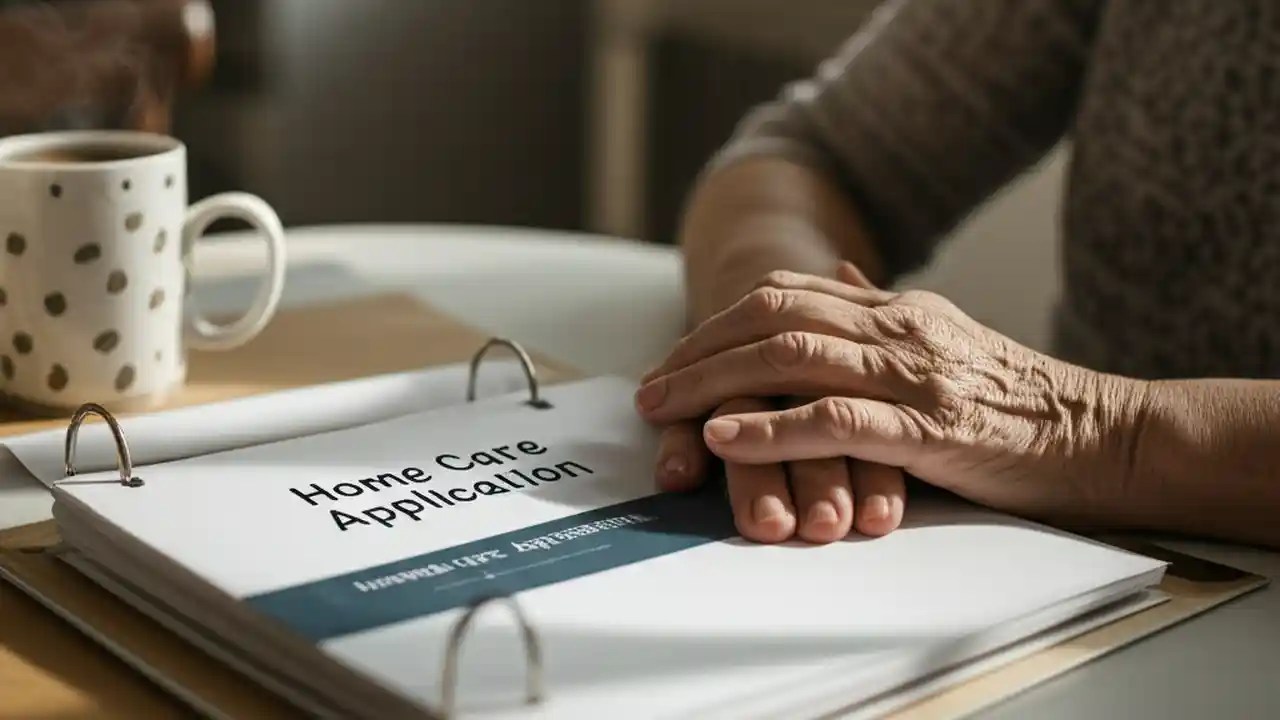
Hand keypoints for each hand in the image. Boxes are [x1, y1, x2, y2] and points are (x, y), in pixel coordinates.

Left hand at [638, 266, 1148, 524]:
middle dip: (700, 351)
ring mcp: (914, 373)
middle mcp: (897, 327)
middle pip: (773, 318)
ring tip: (663, 407)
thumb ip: (882, 305)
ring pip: (793, 358)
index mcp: (896, 308)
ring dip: (717, 381)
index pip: (786, 296)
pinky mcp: (931, 427)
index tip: (674, 356)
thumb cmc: (1017, 397)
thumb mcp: (944, 334)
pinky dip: (772, 425)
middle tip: (648, 387)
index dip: (718, 323)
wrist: (1101, 433)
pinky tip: (724, 435)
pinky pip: (836, 419)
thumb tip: (835, 269)